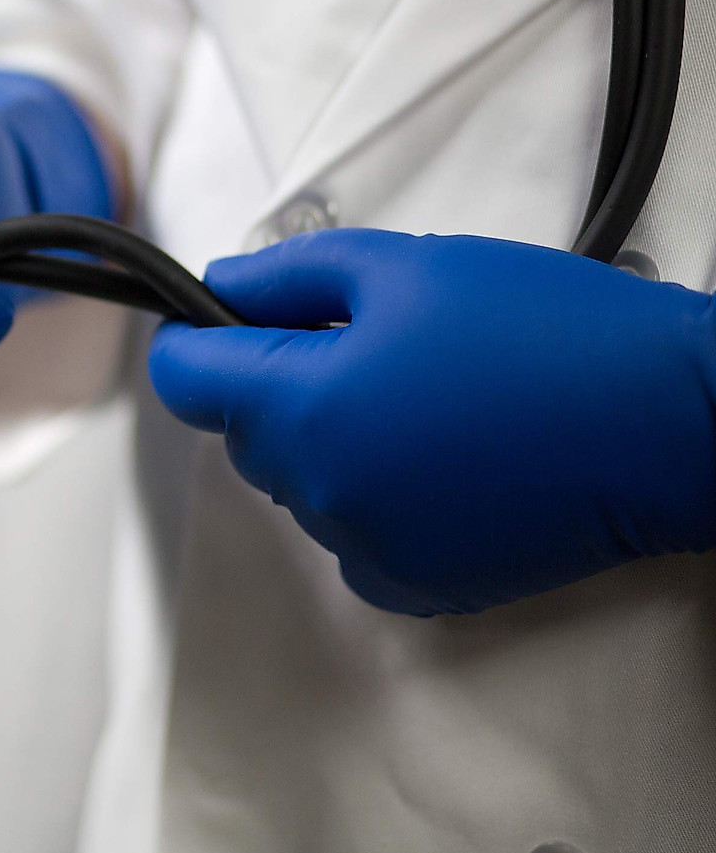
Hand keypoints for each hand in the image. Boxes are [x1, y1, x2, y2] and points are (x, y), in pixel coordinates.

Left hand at [149, 228, 715, 615]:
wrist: (665, 421)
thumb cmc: (540, 330)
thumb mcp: (400, 265)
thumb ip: (284, 275)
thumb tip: (216, 288)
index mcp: (303, 408)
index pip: (186, 381)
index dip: (196, 337)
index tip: (222, 318)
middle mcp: (318, 494)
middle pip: (244, 430)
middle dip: (277, 380)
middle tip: (360, 337)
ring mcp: (364, 549)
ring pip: (297, 479)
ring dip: (327, 435)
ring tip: (418, 391)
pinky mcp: (413, 586)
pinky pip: (347, 528)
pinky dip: (368, 489)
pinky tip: (438, 452)